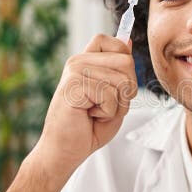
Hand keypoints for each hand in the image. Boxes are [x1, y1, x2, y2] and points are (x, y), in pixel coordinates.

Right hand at [30, 34, 137, 178]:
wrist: (64, 152)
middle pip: (126, 62)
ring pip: (122, 81)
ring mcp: (74, 71)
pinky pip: (110, 95)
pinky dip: (107, 113)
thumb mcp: (113, 96)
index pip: (115, 42)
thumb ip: (120, 70)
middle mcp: (77, 61)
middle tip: (106, 107)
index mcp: (85, 60)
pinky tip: (88, 116)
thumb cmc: (88, 128)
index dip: (126, 61)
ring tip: (96, 113)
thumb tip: (128, 40)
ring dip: (117, 105)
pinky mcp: (73, 85)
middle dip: (127, 91)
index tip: (117, 85)